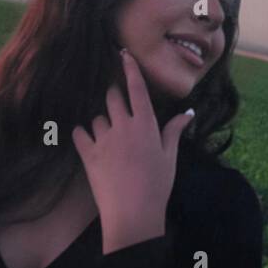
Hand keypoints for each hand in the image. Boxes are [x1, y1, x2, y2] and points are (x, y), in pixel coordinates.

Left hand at [72, 48, 193, 252]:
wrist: (133, 213)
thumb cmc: (157, 185)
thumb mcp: (169, 156)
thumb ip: (174, 131)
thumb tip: (187, 113)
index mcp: (145, 124)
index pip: (136, 88)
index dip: (129, 68)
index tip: (123, 53)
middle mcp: (123, 125)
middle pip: (112, 96)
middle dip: (113, 94)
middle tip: (117, 100)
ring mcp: (103, 139)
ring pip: (97, 116)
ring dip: (102, 121)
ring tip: (109, 134)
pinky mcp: (88, 154)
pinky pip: (80, 134)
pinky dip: (83, 134)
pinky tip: (88, 140)